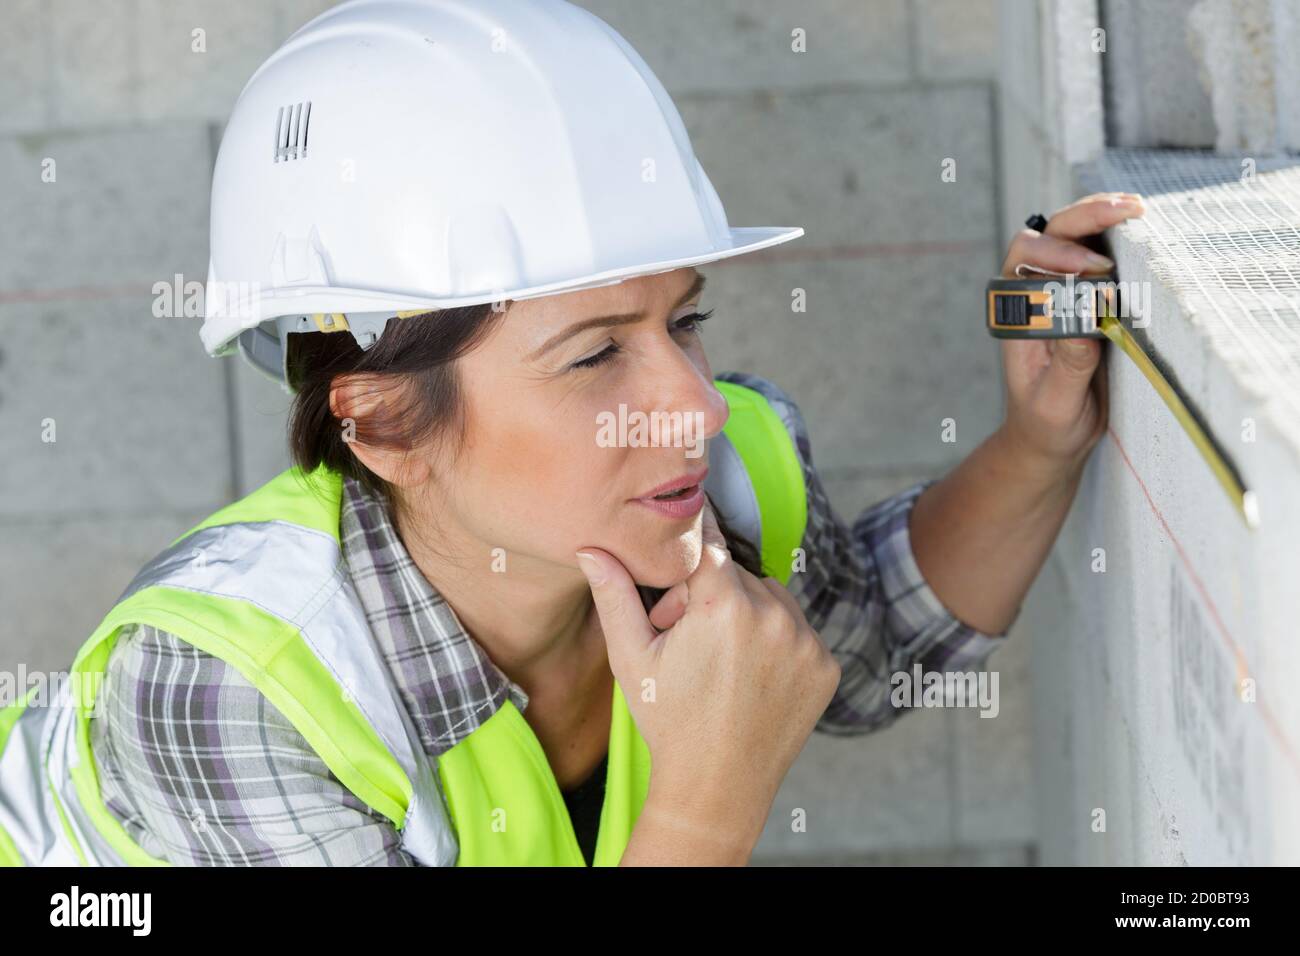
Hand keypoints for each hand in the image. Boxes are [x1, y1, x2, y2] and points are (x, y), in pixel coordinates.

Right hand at [575, 498, 839, 856]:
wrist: (717, 788)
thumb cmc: (668, 722)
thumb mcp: (631, 657)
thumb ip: (614, 594)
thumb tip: (590, 549)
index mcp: (724, 605)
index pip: (708, 545)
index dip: (688, 554)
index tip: (684, 546)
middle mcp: (773, 616)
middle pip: (737, 575)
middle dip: (710, 595)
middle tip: (683, 637)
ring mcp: (806, 642)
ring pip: (771, 598)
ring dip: (747, 613)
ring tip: (719, 658)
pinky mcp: (825, 665)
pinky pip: (798, 631)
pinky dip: (777, 642)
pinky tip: (750, 675)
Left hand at [997, 192, 1145, 476]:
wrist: (1052, 436)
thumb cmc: (1046, 421)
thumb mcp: (1056, 402)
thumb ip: (1069, 365)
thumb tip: (1083, 323)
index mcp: (1018, 315)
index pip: (1024, 260)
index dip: (1058, 254)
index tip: (1095, 270)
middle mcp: (1035, 296)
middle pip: (1048, 236)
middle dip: (1084, 217)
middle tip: (1127, 210)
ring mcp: (1061, 291)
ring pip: (1073, 236)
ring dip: (1102, 217)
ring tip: (1137, 209)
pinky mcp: (1089, 296)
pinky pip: (1099, 254)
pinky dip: (1119, 237)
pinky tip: (1143, 228)